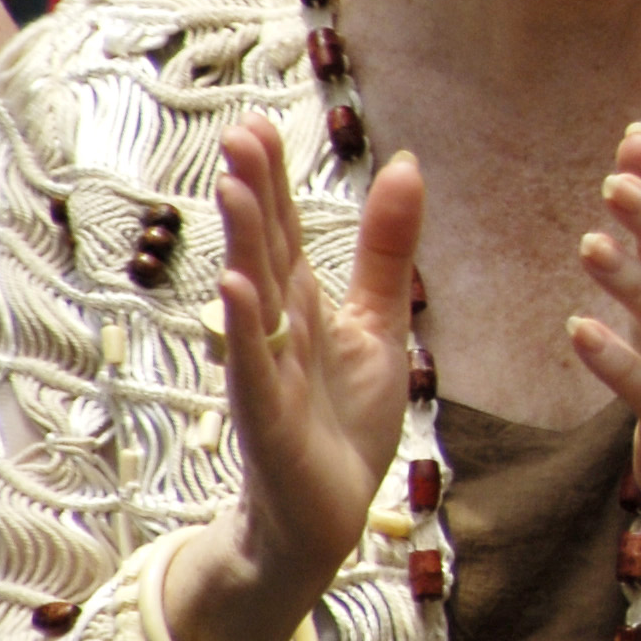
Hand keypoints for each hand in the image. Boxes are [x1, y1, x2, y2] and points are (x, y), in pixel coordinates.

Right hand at [197, 115, 424, 640]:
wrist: (325, 517)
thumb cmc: (344, 419)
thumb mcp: (379, 323)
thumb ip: (387, 249)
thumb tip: (406, 163)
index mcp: (304, 304)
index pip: (288, 231)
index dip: (273, 180)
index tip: (257, 122)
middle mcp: (278, 329)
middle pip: (267, 251)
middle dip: (254, 194)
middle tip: (239, 133)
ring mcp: (269, 371)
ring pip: (256, 298)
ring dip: (244, 245)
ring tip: (233, 188)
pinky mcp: (271, 418)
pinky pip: (257, 366)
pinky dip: (248, 328)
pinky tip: (238, 286)